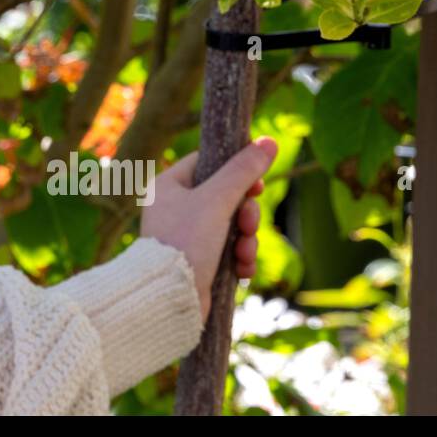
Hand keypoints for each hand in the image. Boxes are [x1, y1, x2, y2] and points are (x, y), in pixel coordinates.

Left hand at [141, 136, 278, 320]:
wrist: (167, 296)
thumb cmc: (185, 240)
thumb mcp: (217, 200)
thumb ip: (243, 170)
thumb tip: (269, 141)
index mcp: (168, 186)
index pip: (207, 163)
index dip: (235, 170)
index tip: (256, 182)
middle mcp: (174, 208)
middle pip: (225, 198)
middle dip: (245, 214)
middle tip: (248, 223)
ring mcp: (185, 237)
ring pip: (231, 227)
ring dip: (246, 240)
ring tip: (243, 253)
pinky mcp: (197, 262)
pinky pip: (228, 252)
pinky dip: (239, 259)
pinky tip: (242, 271)